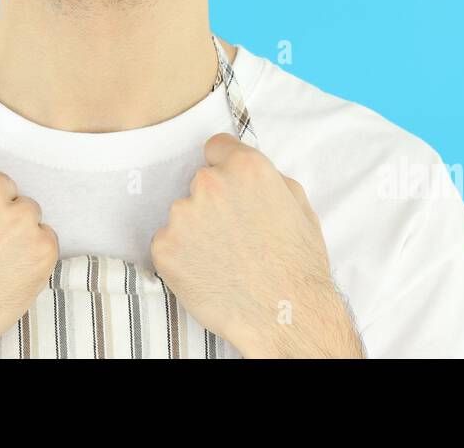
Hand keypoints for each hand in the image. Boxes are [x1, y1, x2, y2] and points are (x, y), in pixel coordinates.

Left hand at [150, 133, 361, 357]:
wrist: (285, 317)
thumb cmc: (298, 265)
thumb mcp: (299, 206)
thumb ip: (269, 178)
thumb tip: (247, 171)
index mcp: (246, 167)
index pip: (216, 147)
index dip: (224, 168)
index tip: (229, 188)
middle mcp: (210, 184)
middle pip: (200, 183)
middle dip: (213, 203)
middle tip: (233, 235)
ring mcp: (183, 216)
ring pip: (183, 215)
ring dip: (196, 231)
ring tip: (224, 259)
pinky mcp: (164, 247)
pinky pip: (168, 243)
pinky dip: (182, 257)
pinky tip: (207, 272)